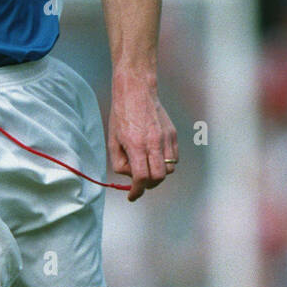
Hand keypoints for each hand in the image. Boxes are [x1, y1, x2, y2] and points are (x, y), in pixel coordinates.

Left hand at [108, 74, 177, 202]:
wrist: (136, 91)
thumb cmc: (121, 114)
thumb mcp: (112, 140)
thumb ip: (120, 162)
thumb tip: (130, 176)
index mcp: (136, 145)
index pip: (142, 177)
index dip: (137, 191)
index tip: (132, 196)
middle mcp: (154, 142)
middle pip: (159, 177)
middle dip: (149, 184)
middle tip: (140, 182)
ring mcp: (166, 138)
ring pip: (170, 169)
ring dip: (158, 173)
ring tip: (147, 164)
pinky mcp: (173, 134)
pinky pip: (174, 157)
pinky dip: (166, 162)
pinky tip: (155, 155)